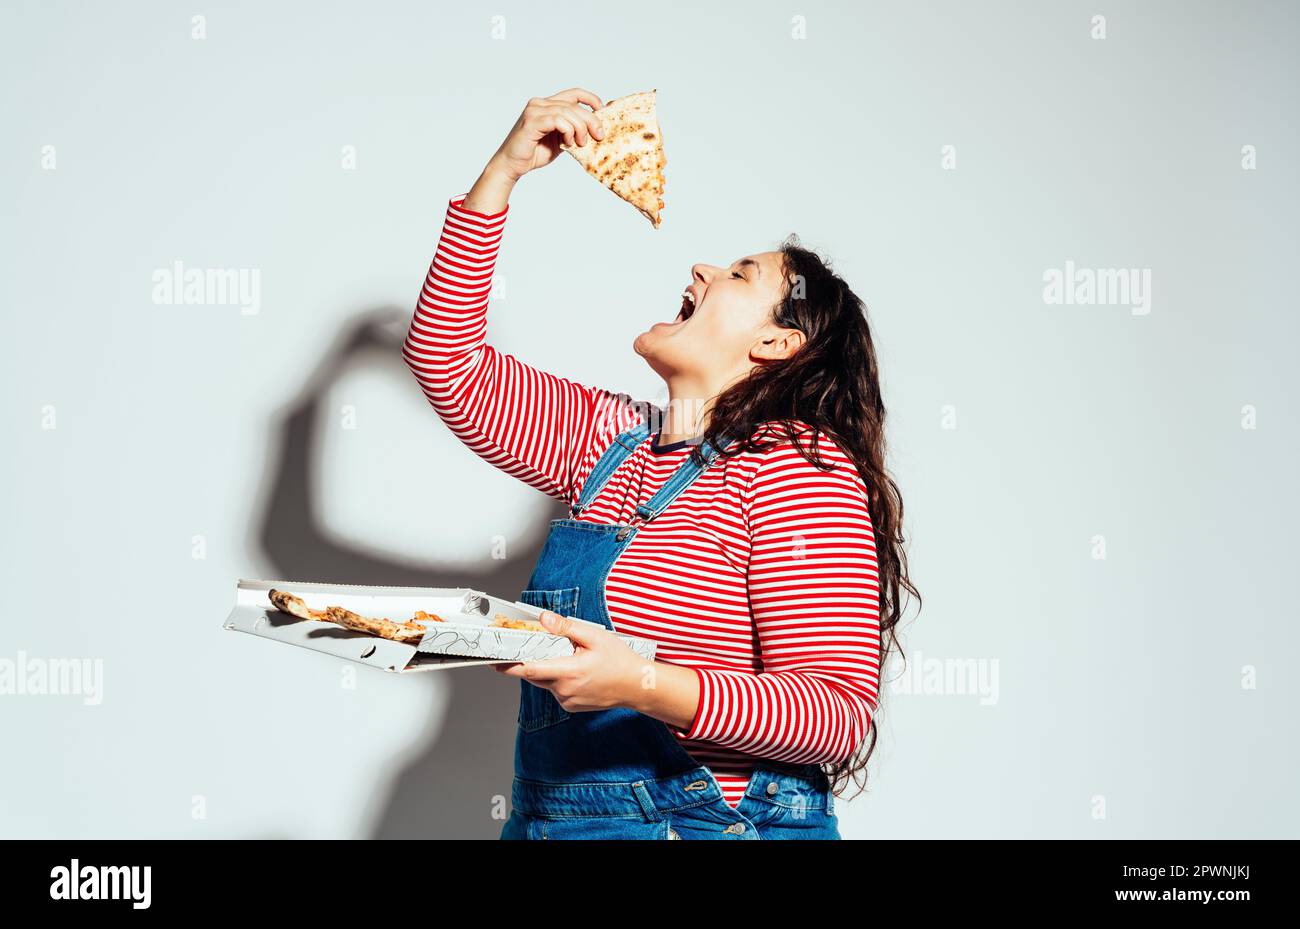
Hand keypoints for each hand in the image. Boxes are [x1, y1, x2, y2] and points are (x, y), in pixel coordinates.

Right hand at [486, 88, 605, 182]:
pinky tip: (567, 143)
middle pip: (574, 104)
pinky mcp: (532, 121)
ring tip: (580, 143)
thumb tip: (596, 129)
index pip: (573, 93)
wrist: (513, 165)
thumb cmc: (535, 153)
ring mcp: (534, 110)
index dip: (590, 98)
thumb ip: (573, 131)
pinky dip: (568, 131)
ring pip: (568, 112)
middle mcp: (540, 103)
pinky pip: (558, 120)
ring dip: (579, 129)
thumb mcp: (561, 140)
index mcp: (547, 105)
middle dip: (591, 120)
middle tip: (599, 135)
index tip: (602, 110)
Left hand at [492, 610, 651, 712]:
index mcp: (568, 672)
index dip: (509, 664)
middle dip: (529, 660)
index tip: (494, 660)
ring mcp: (567, 701)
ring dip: (546, 669)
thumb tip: (543, 618)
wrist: (637, 686)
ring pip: (545, 682)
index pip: (529, 668)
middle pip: (534, 674)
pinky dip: (557, 678)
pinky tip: (574, 670)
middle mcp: (564, 690)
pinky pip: (555, 690)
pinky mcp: (571, 706)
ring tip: (564, 656)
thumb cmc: (619, 660)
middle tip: (528, 646)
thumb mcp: (595, 636)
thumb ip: (566, 627)